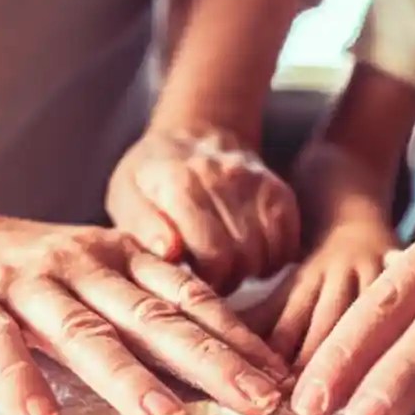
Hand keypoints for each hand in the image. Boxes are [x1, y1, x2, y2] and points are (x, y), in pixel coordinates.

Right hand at [0, 207, 290, 414]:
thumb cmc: (34, 269)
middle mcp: (83, 265)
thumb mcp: (100, 274)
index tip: (281, 377)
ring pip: (84, 332)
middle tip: (260, 402)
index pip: (190, 299)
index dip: (237, 337)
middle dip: (211, 362)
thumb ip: (150, 302)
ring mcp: (27, 283)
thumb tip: (225, 349)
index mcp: (122, 257)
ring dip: (129, 379)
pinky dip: (18, 381)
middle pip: (154, 317)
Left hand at [106, 126, 299, 292]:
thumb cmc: (151, 176)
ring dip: (250, 270)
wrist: (193, 134)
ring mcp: (257, 185)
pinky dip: (272, 259)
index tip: (192, 280)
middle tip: (209, 276)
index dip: (206, 280)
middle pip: (243, 258)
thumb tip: (169, 251)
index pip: (213, 252)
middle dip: (227, 279)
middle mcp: (225, 180)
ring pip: (268, 254)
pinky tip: (250, 255)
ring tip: (227, 264)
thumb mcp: (126, 195)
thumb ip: (141, 225)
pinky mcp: (279, 192)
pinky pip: (288, 243)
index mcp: (181, 184)